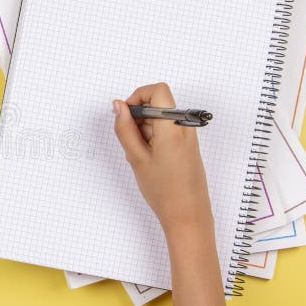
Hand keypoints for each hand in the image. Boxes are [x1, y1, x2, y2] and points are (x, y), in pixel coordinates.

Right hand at [112, 83, 213, 241]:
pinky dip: (153, 137)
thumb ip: (124, 128)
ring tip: (140, 155)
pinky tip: (149, 158)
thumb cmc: (164, 191)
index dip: (139, 96)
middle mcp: (185, 127)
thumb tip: (118, 106)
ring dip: (145, 129)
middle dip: (139, 116)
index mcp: (174, 126)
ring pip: (161, 117)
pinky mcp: (187, 145)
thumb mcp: (136, 158)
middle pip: (158, 103)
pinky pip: (167, 129)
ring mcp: (188, 136)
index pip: (158, 90)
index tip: (127, 113)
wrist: (187, 215)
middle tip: (131, 140)